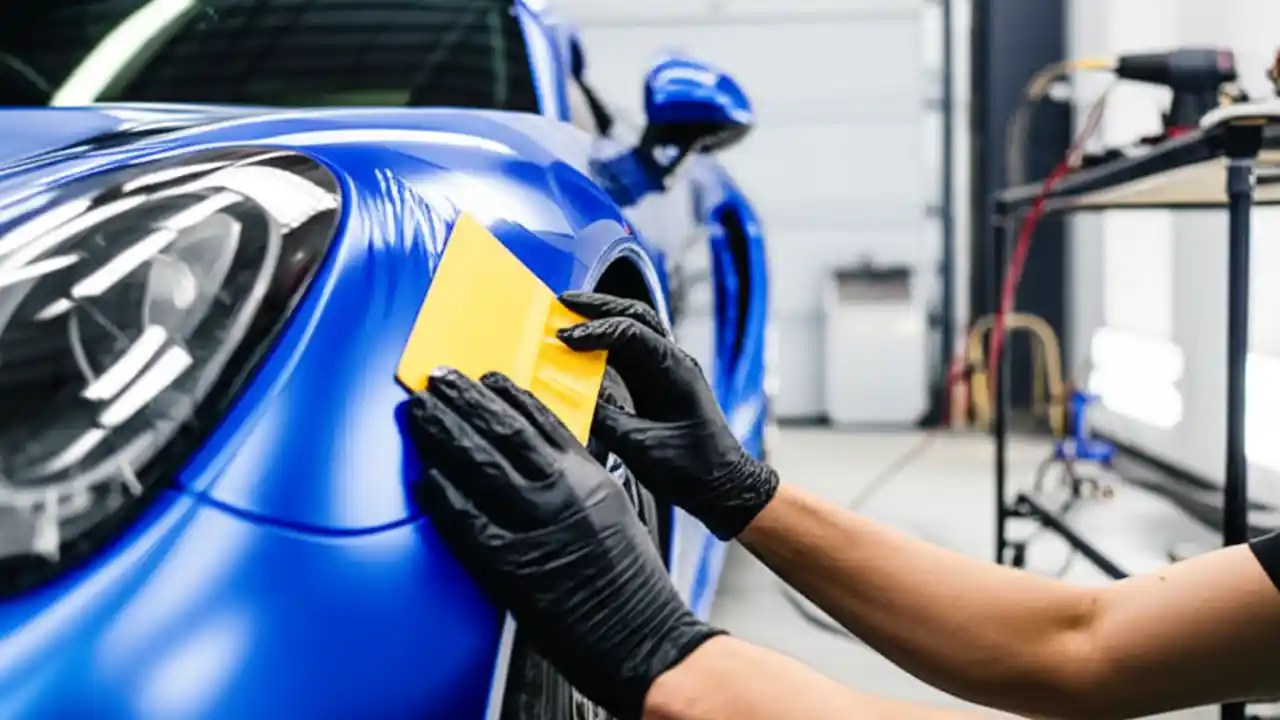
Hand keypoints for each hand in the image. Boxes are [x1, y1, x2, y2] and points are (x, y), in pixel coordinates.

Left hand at [407, 368, 721, 719]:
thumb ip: (580, 481)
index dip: (505, 394)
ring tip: (419, 408)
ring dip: (444, 431)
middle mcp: (564, 492)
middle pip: (504, 430)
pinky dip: (442, 494)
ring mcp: (536, 526)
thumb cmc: (631, 583)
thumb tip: (540, 460)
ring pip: (480, 463)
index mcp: (590, 476)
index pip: (541, 420)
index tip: (482, 377)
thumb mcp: (615, 511)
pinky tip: (424, 476)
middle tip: (436, 378)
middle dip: (464, 399)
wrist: (643, 638)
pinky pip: (466, 521)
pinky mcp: (511, 566)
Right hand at [557, 292, 777, 539]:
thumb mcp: (642, 448)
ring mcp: (667, 369)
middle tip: (562, 304)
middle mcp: (674, 361)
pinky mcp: (658, 382)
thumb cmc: (692, 469)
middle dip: (598, 307)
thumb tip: (572, 398)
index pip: (633, 333)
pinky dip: (604, 344)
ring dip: (600, 320)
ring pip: (633, 328)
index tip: (564, 339)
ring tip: (566, 316)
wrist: (723, 486)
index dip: (596, 332)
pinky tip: (581, 347)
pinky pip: (630, 351)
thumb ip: (607, 420)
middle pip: (636, 315)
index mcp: (676, 370)